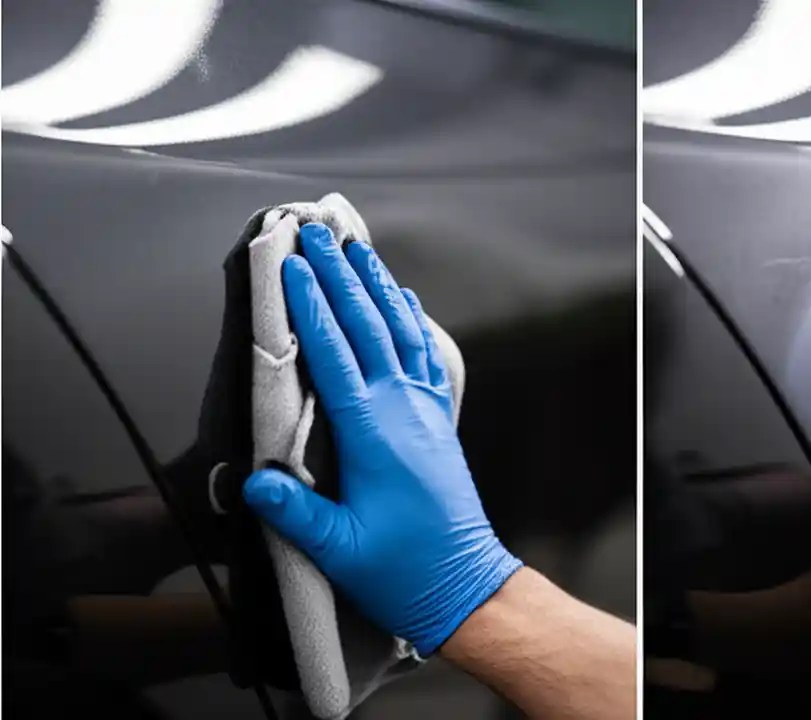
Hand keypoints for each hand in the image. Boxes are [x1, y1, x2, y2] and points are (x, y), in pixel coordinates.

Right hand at [242, 222, 520, 654]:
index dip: (311, 306)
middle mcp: (402, 408)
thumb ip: (295, 513)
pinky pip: (424, 355)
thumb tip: (254, 480)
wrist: (464, 582)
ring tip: (359, 246)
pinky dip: (411, 320)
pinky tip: (402, 299)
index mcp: (373, 432)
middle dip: (340, 275)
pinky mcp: (437, 419)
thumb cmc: (401, 568)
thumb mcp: (337, 549)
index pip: (335, 354)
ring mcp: (424, 409)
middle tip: (319, 232)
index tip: (293, 264)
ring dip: (377, 285)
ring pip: (400, 331)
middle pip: (368, 326)